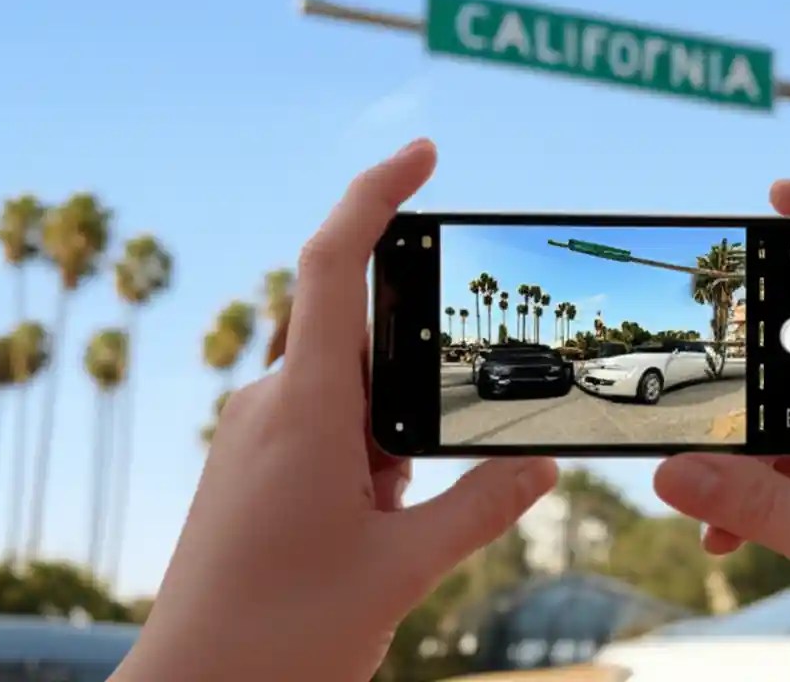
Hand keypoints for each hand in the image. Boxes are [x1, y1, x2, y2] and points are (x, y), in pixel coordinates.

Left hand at [113, 139, 558, 681]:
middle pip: (351, 329)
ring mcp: (253, 435)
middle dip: (413, 366)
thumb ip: (481, 506)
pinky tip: (375, 518)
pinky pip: (319, 425)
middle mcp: (268, 405)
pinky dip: (365, 452)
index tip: (425, 155)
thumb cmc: (280, 635)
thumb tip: (540, 466)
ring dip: (389, 428)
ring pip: (341, 388)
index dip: (379, 194)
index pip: (336, 264)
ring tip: (394, 513)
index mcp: (303, 408)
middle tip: (434, 442)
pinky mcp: (248, 466)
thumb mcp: (404, 568)